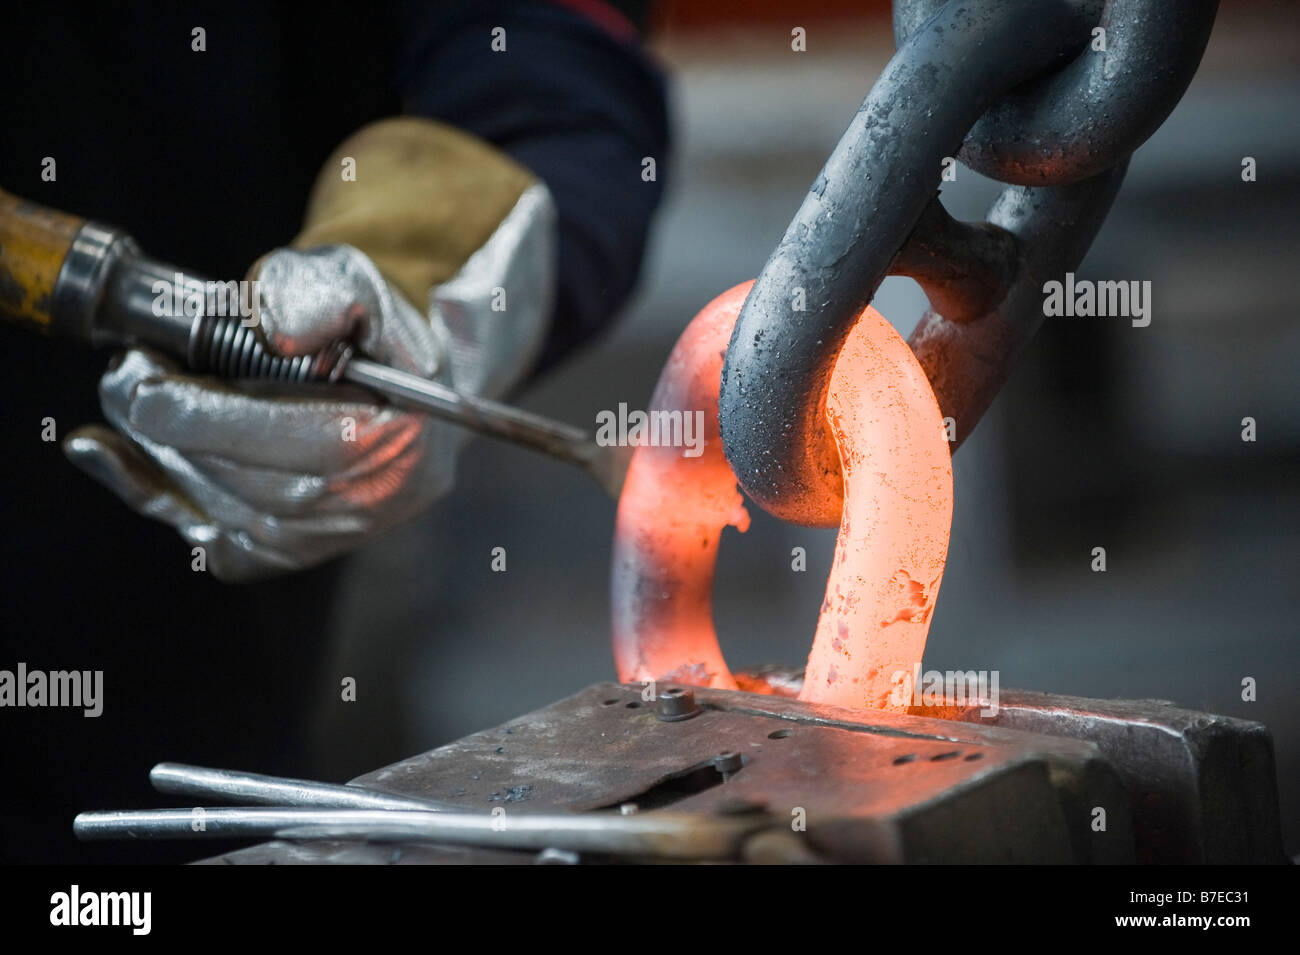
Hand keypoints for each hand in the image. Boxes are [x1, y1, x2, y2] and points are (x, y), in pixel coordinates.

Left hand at [63, 245, 461, 581]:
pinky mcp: (298, 553)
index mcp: (402, 434)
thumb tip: (275, 331)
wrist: (393, 390)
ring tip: (134, 402)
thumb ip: (318, 294)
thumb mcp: (353, 285)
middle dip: (178, 436)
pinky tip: (128, 458)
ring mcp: (336, 535)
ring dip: (164, 461)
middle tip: (126, 379)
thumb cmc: (367, 336)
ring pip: (233, 516)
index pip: (313, 445)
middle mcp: (377, 500)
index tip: (150, 389)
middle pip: (262, 487)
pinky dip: (166, 502)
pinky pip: (221, 548)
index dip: (220, 422)